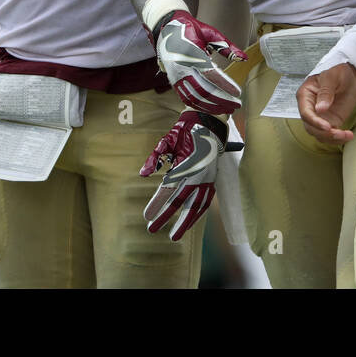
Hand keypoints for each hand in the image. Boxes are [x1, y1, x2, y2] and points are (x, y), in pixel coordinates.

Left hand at [140, 110, 237, 241]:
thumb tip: (142, 174)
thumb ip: (155, 157)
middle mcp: (198, 174)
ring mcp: (207, 177)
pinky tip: (192, 220)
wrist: (209, 121)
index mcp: (186, 165)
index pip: (168, 189)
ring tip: (175, 235)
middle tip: (152, 229)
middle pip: (182, 202)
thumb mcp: (168, 140)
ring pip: (197, 205)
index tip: (146, 216)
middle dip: (167, 218)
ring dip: (186, 221)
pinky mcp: (212, 178)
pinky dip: (198, 212)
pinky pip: (206, 200)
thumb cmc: (186, 129)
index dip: (156, 203)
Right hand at [155, 10, 245, 115]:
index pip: (210, 74)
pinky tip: (213, 107)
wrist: (167, 28)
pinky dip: (201, 106)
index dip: (224, 85)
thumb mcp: (211, 34)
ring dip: (212, 106)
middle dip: (221, 100)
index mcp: (191, 53)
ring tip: (228, 109)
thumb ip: (227, 47)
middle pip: (202, 90)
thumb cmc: (192, 30)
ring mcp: (175, 76)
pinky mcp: (174, 82)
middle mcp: (181, 67)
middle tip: (237, 104)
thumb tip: (244, 58)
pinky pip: (186, 98)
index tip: (238, 93)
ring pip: (194, 98)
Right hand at [297, 64, 355, 143]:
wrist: (350, 75)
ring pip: (320, 134)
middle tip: (339, 133)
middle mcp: (310, 108)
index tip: (328, 127)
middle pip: (311, 127)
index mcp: (305, 95)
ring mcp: (320, 116)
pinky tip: (349, 135)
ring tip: (347, 135)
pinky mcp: (330, 121)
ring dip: (332, 138)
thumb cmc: (338, 72)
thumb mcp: (332, 77)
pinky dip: (339, 138)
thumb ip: (326, 91)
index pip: (305, 113)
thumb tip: (320, 109)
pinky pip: (330, 134)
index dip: (315, 122)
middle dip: (324, 133)